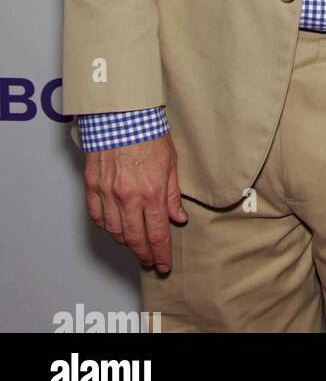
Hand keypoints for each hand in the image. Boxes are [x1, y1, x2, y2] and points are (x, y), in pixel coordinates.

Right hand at [82, 134, 187, 271]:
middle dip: (144, 254)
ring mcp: (107, 193)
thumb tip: (178, 217)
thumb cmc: (149, 133)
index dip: (160, 254)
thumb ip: (173, 194)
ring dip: (126, 242)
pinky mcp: (92, 187)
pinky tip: (115, 228)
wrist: (121, 115)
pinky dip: (107, 227)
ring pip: (115, 231)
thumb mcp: (171, 162)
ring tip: (135, 245)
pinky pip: (98, 217)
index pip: (157, 234)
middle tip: (150, 261)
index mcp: (152, 192)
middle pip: (135, 239)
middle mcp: (128, 197)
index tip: (163, 265)